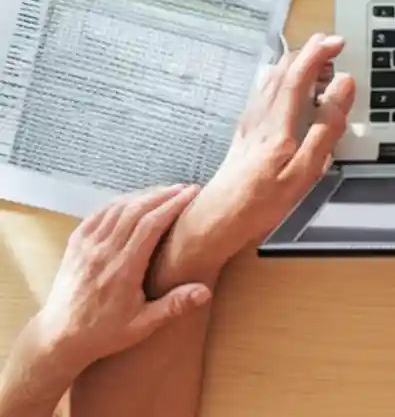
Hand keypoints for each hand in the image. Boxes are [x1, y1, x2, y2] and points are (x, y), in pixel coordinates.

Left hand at [33, 185, 209, 371]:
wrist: (59, 336)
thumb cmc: (103, 332)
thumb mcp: (142, 325)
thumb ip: (173, 306)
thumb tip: (204, 291)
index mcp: (122, 269)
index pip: (150, 225)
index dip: (172, 205)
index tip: (191, 195)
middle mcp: (102, 252)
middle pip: (135, 210)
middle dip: (162, 195)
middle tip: (184, 188)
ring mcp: (86, 245)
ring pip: (116, 208)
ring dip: (142, 195)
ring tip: (164, 191)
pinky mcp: (75, 244)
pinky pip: (99, 214)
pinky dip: (119, 202)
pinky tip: (132, 200)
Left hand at [158, 34, 355, 276]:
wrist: (218, 220)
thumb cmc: (261, 202)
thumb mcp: (305, 169)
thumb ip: (326, 127)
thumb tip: (342, 87)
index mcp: (277, 123)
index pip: (299, 75)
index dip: (319, 53)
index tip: (337, 42)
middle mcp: (260, 116)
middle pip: (282, 71)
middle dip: (308, 53)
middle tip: (331, 46)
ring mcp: (250, 123)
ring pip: (271, 80)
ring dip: (294, 64)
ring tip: (316, 62)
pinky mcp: (246, 133)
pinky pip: (264, 93)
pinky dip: (282, 80)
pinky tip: (287, 88)